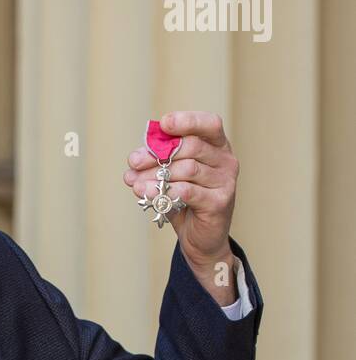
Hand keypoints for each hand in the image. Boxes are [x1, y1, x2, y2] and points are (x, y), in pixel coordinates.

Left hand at [123, 110, 239, 276]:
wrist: (200, 238)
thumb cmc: (185, 202)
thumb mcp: (170, 177)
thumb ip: (156, 164)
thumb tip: (133, 161)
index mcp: (217, 146)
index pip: (208, 124)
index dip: (187, 120)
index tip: (163, 124)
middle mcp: (226, 160)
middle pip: (192, 146)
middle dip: (158, 153)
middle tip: (134, 162)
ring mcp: (225, 181)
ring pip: (189, 169)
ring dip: (157, 175)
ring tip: (136, 183)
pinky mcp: (220, 203)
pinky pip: (189, 192)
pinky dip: (166, 191)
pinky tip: (148, 193)